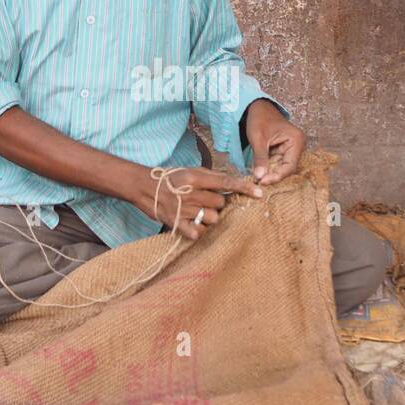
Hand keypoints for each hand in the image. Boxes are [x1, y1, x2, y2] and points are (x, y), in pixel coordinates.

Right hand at [131, 166, 263, 239]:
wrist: (144, 188)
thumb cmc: (171, 179)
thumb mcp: (190, 171)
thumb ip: (211, 177)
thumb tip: (234, 182)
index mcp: (195, 177)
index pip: (225, 182)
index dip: (244, 187)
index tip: (259, 193)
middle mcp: (191, 192)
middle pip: (220, 203)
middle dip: (216, 203)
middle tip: (203, 200)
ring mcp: (184, 209)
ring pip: (212, 218)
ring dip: (208, 217)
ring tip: (196, 211)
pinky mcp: (177, 224)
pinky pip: (199, 233)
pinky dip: (198, 230)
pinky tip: (192, 223)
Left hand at [244, 100, 305, 185]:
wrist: (256, 108)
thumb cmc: (259, 119)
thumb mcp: (258, 138)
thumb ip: (260, 158)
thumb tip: (259, 177)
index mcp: (296, 140)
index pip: (290, 165)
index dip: (277, 176)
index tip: (262, 182)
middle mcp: (297, 146)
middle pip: (287, 168)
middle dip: (273, 176)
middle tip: (258, 183)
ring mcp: (291, 148)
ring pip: (282, 167)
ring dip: (271, 173)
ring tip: (258, 179)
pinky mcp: (284, 150)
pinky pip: (278, 163)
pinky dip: (269, 168)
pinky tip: (260, 173)